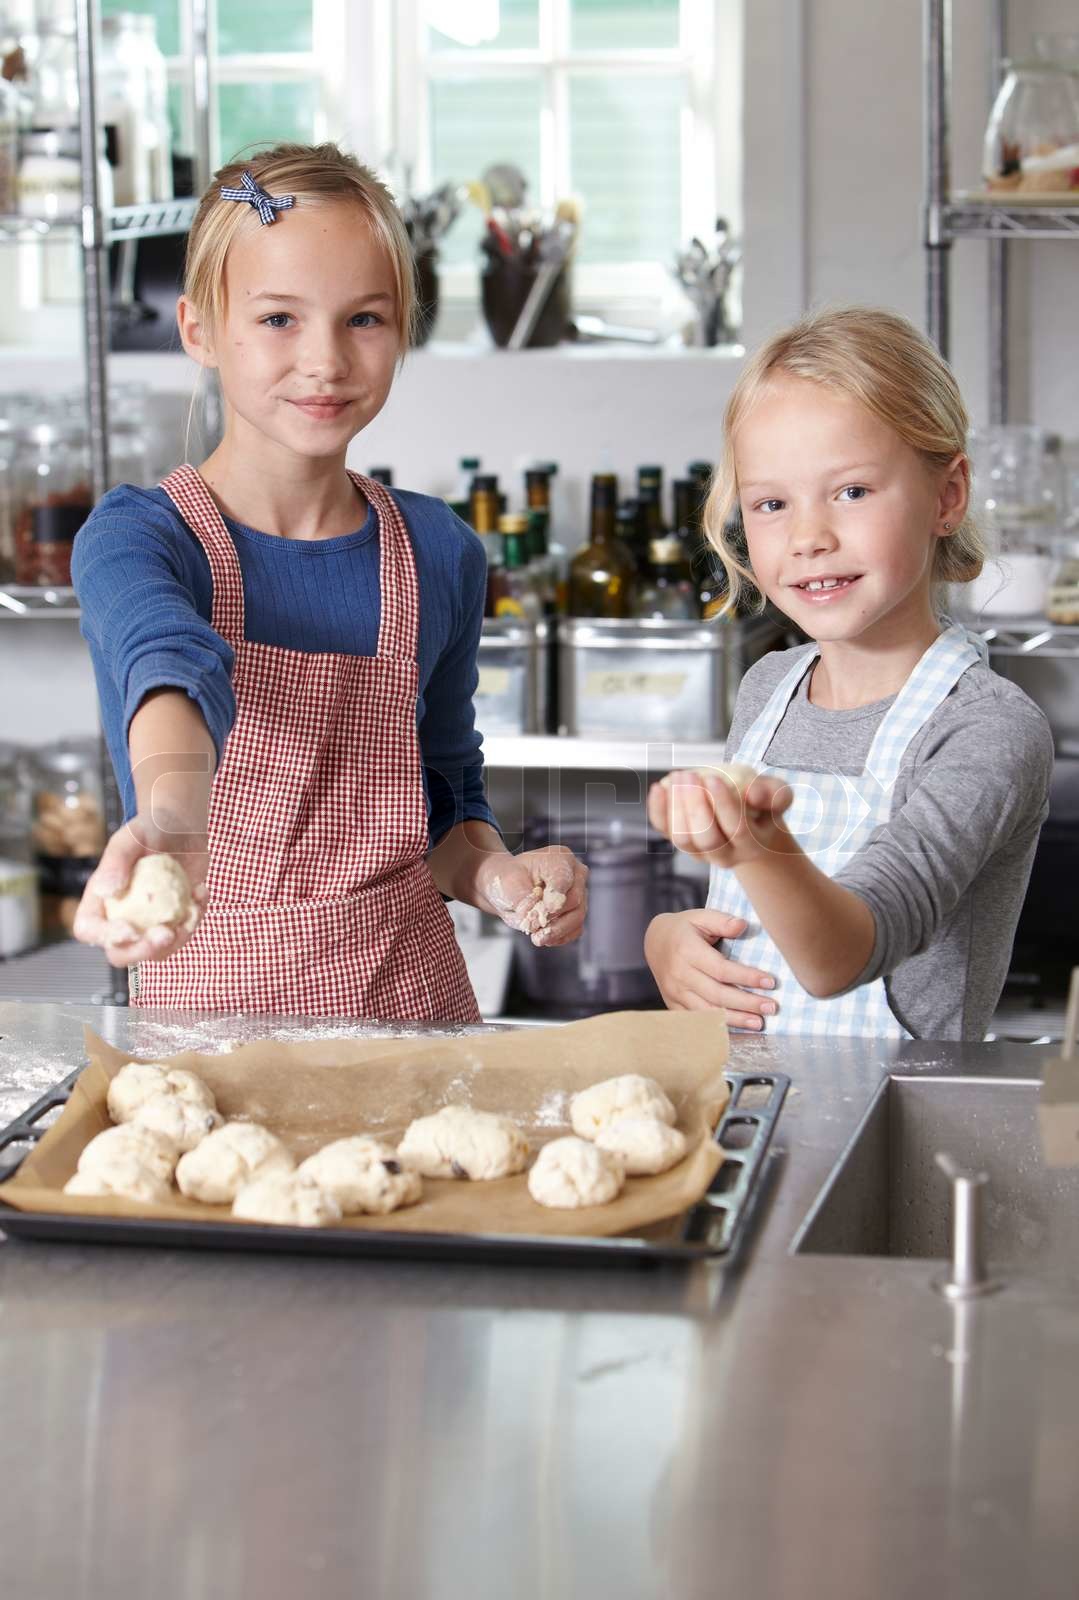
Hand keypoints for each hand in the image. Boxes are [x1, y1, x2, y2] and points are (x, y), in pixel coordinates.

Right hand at [72, 808, 208, 967]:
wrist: (181, 829)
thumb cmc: (149, 830)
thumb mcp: (131, 837)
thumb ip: (116, 861)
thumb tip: (105, 892)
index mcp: (100, 900)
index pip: (89, 930)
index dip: (106, 937)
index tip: (130, 929)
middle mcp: (120, 917)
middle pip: (121, 953)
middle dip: (143, 951)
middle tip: (167, 933)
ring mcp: (148, 923)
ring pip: (156, 952)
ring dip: (178, 939)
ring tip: (193, 908)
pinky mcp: (173, 921)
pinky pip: (182, 935)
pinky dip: (195, 919)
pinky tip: (201, 892)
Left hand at [476, 845, 587, 946]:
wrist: (507, 890)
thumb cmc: (508, 880)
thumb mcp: (507, 884)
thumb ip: (522, 897)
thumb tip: (536, 914)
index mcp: (560, 859)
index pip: (564, 880)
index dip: (553, 899)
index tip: (542, 911)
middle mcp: (575, 875)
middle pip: (575, 900)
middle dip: (552, 917)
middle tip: (531, 925)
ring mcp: (579, 894)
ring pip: (577, 917)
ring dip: (556, 931)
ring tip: (536, 937)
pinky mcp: (576, 913)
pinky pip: (575, 929)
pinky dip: (559, 936)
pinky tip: (543, 936)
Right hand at [644, 908, 777, 1029]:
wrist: (655, 942)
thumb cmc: (684, 928)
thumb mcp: (701, 917)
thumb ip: (722, 921)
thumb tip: (743, 925)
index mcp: (686, 950)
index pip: (721, 969)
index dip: (747, 977)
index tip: (770, 982)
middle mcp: (678, 974)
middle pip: (717, 994)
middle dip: (746, 1003)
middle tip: (771, 1007)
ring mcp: (674, 992)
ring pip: (707, 1011)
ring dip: (735, 1019)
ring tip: (759, 1023)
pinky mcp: (672, 1003)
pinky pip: (696, 1019)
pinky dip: (717, 1026)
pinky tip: (737, 1028)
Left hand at [646, 768, 792, 869]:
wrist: (744, 814)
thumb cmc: (762, 802)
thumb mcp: (777, 794)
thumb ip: (775, 794)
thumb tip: (752, 794)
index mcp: (752, 846)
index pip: (737, 830)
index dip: (723, 804)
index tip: (712, 778)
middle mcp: (725, 856)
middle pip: (706, 838)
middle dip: (695, 805)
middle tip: (690, 775)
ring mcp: (699, 852)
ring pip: (682, 838)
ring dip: (676, 806)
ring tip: (680, 776)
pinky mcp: (680, 841)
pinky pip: (664, 830)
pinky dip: (658, 810)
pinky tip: (658, 787)